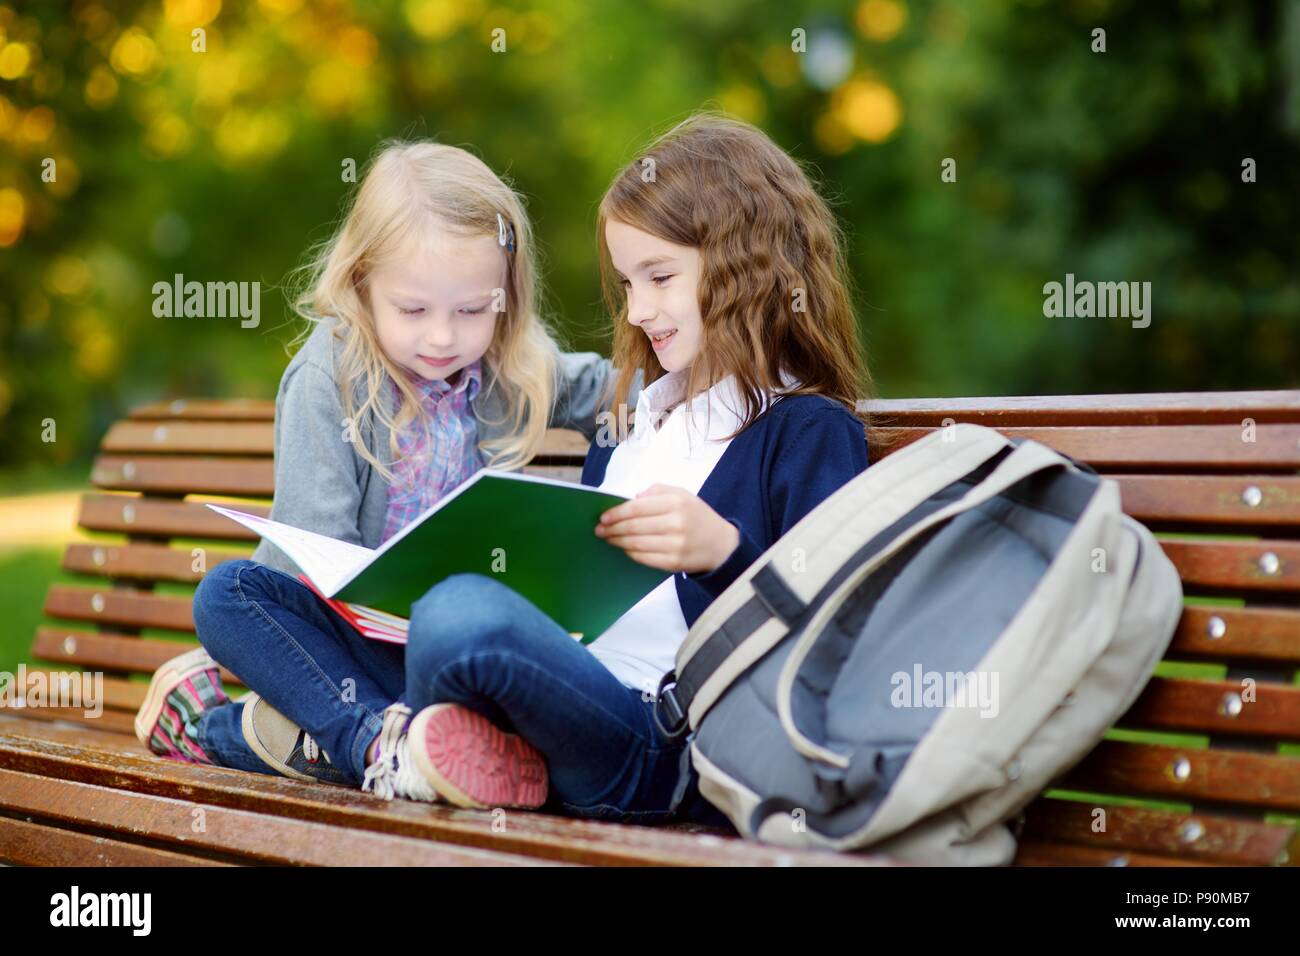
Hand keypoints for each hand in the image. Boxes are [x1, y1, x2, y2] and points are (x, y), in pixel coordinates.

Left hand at [595, 483, 739, 573]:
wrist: (722, 545)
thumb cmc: (697, 517)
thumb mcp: (683, 495)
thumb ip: (657, 491)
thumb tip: (632, 499)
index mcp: (676, 503)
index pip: (637, 508)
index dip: (616, 513)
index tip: (603, 516)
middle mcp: (676, 523)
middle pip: (633, 527)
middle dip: (613, 529)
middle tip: (600, 530)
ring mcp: (675, 545)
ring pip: (636, 544)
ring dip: (618, 542)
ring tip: (609, 539)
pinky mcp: (674, 563)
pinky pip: (644, 558)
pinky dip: (631, 553)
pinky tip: (625, 549)